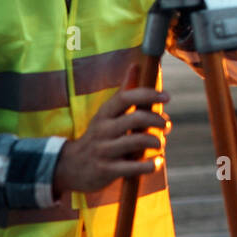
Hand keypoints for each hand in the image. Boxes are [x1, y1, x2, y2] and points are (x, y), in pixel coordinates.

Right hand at [53, 66, 169, 195]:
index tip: (167, 96)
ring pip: (138, 141)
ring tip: (159, 144)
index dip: (148, 94)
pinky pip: (135, 166)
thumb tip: (136, 65)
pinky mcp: (107, 170)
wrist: (69, 167)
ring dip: (157, 142)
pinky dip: (152, 164)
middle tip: (165, 125)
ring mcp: (104, 151)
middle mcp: (103, 130)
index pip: (126, 97)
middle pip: (136, 119)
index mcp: (105, 114)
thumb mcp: (106, 113)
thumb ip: (123, 92)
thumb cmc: (97, 136)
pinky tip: (156, 161)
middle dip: (157, 120)